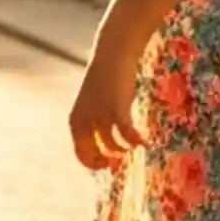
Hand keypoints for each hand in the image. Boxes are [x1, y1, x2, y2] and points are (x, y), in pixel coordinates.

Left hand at [68, 45, 145, 170]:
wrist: (112, 55)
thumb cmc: (104, 80)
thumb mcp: (91, 104)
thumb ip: (93, 123)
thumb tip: (105, 147)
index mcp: (75, 121)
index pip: (81, 154)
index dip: (94, 164)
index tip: (109, 165)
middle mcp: (85, 121)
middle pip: (94, 154)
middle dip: (108, 161)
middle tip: (120, 162)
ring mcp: (100, 115)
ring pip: (112, 146)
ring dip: (123, 150)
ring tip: (132, 146)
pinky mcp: (117, 109)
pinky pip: (126, 135)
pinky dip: (135, 141)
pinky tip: (144, 141)